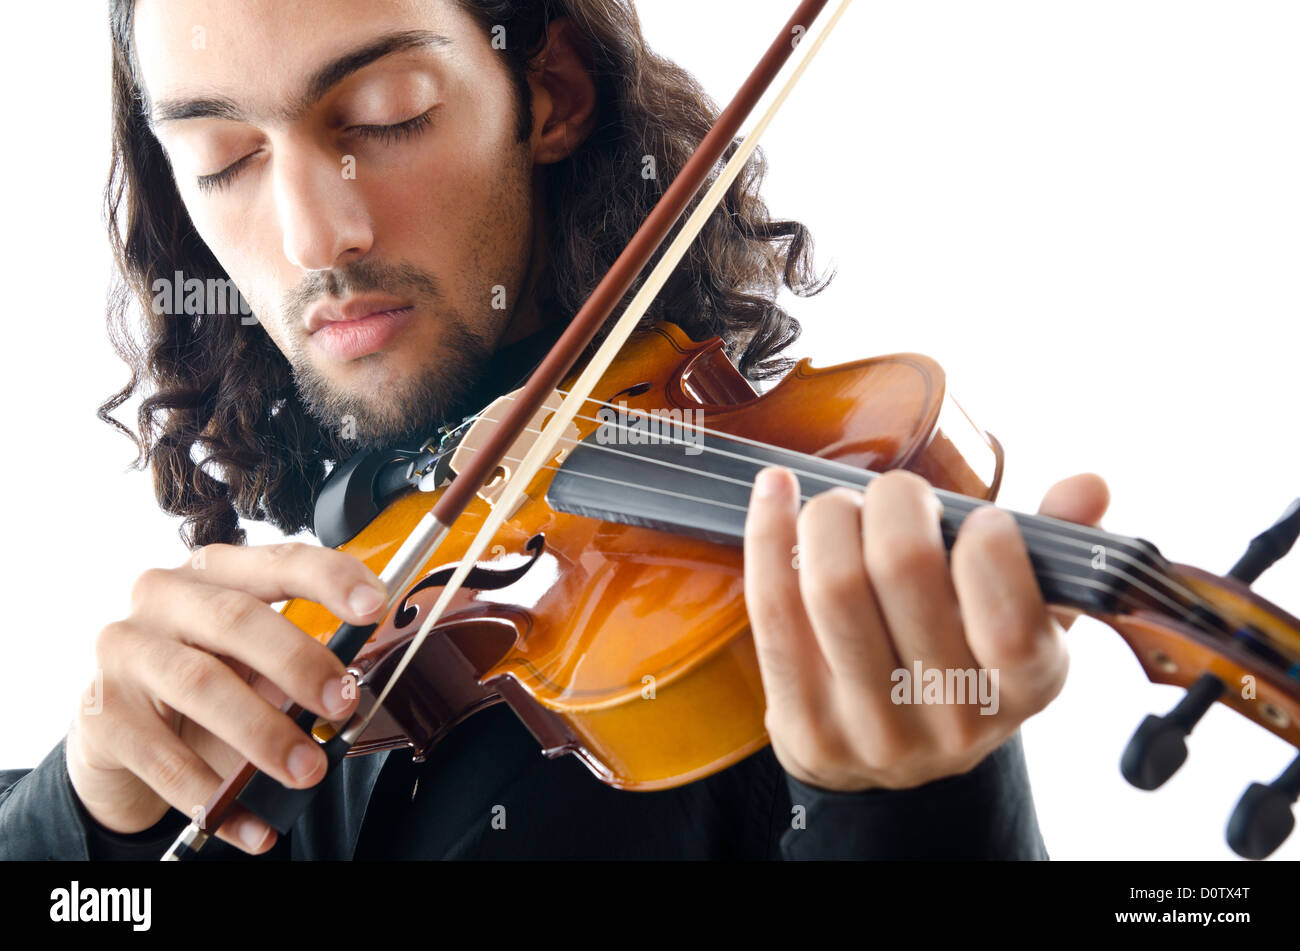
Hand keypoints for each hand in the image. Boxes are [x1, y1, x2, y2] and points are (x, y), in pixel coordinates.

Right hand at [65, 543, 387, 852]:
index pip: (279, 561)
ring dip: (263, 734)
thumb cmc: (205, 679)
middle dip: (299, 663)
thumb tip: (352, 695)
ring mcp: (127, 650)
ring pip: (200, 684)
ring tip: (306, 770)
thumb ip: (299, 666)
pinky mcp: (102, 711)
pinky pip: (164, 758)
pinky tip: (249, 820)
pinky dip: (214, 794)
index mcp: (216, 572)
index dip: (329, 579)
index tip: (373, 606)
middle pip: (237, 619)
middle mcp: (165, 597)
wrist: (120, 730)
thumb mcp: (255, 661)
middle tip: (342, 705)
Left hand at [743, 467, 1108, 791]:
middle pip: (903, 571)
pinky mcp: (803, 724)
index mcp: (1025, 687)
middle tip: (895, 494)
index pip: (1011, 620)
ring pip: (834, 588)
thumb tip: (1088, 485)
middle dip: (894, 500)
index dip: (989, 547)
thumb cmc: (961, 662)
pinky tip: (776, 492)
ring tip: (840, 507)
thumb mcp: (1028, 619)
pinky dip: (768, 533)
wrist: (889, 763)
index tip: (980, 517)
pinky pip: (774, 609)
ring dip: (829, 516)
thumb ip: (1057, 548)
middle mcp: (953, 718)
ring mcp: (873, 728)